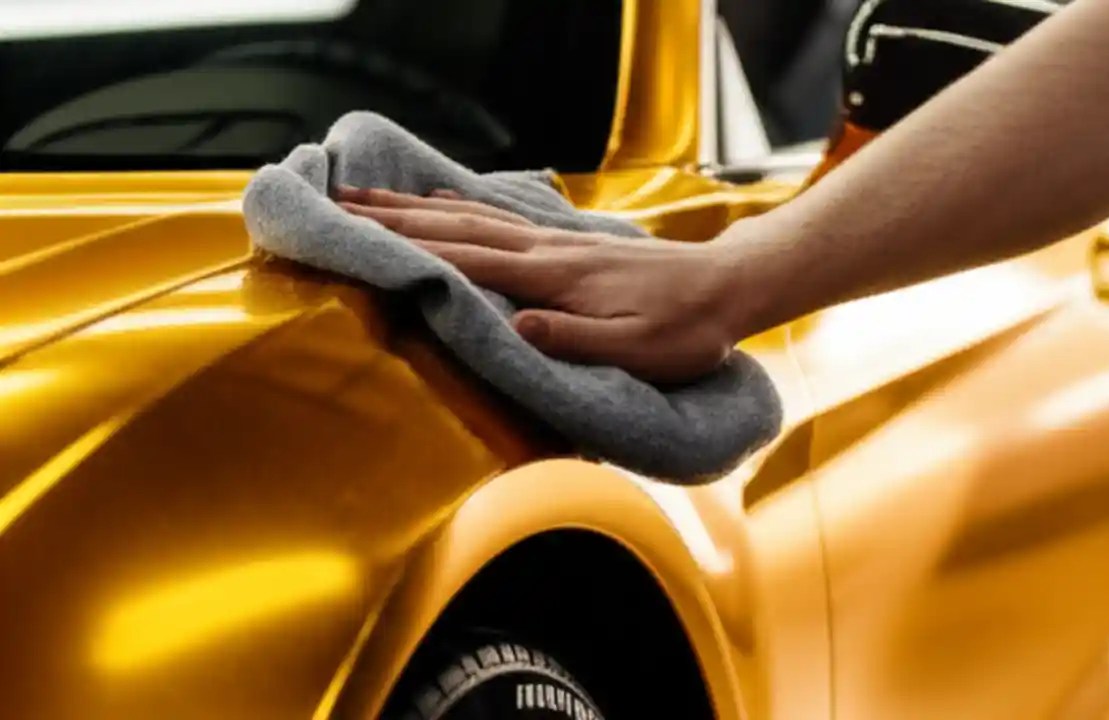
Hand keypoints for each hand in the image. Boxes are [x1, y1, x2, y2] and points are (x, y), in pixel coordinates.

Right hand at [337, 187, 753, 382]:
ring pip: (475, 217)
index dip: (408, 249)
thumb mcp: (637, 349)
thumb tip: (515, 325)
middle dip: (395, 216)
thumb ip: (575, 339)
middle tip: (338, 202)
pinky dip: (463, 206)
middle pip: (458, 226)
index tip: (354, 236)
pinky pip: (502, 218)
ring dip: (419, 207)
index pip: (467, 259)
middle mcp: (548, 250)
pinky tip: (444, 201)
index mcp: (555, 278)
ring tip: (371, 196)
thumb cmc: (683, 330)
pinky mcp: (568, 243)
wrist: (725, 287)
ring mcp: (557, 241)